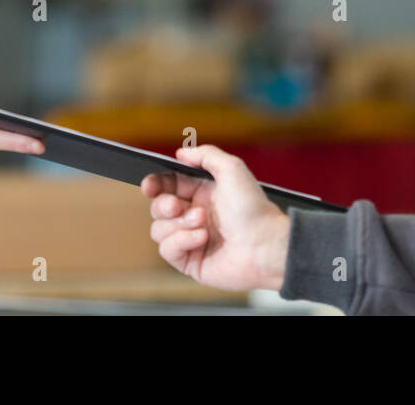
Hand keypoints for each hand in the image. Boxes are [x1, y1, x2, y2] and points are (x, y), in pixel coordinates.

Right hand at [141, 144, 289, 291]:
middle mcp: (194, 216)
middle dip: (164, 205)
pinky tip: (202, 238)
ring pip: (159, 229)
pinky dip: (181, 241)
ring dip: (178, 224)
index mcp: (203, 194)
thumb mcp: (232, 168)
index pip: (168, 186)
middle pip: (158, 208)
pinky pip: (167, 249)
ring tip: (202, 223)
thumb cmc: (253, 208)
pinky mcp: (190, 261)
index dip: (155, 184)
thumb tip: (181, 153)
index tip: (149, 185)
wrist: (265, 245)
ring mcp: (191, 239)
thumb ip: (206, 155)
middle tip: (177, 206)